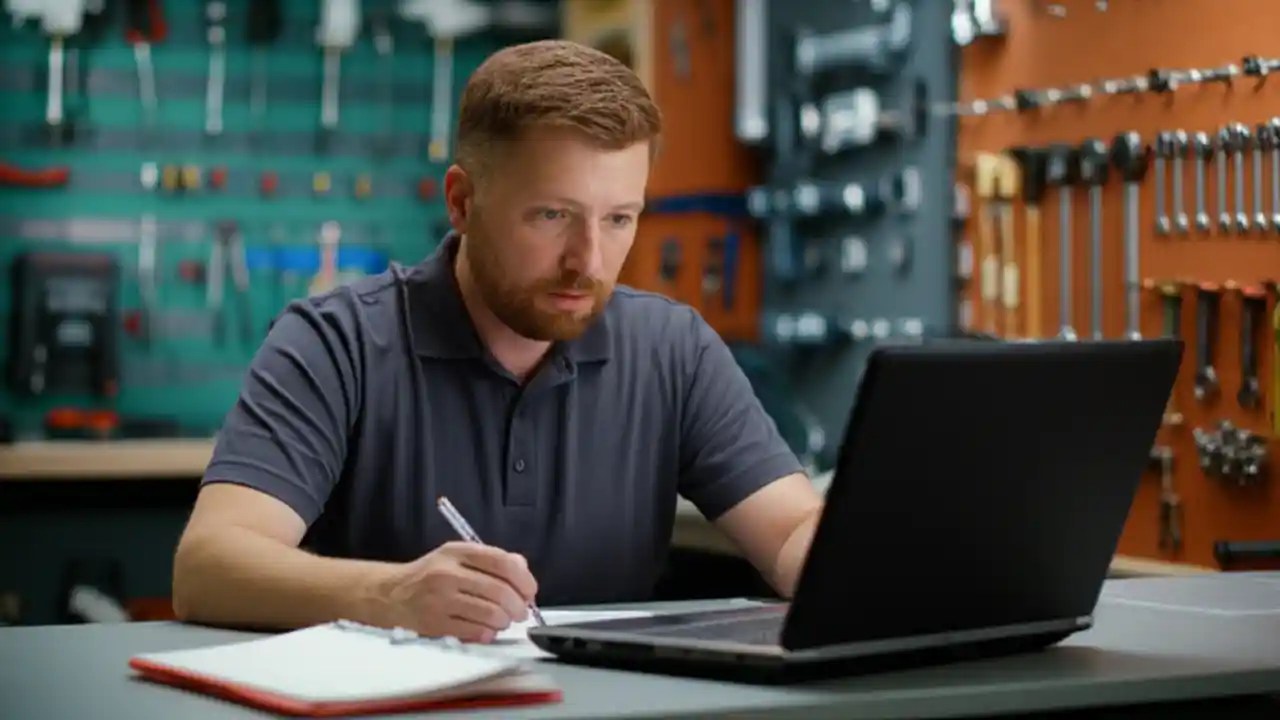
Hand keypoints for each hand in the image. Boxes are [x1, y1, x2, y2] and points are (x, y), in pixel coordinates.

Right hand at [379, 541, 537, 641]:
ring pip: (490, 613)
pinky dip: (488, 633)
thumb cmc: (430, 575)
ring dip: (504, 621)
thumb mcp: (457, 557)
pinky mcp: (434, 623)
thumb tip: (523, 571)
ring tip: (503, 621)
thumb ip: (491, 560)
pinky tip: (486, 631)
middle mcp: (448, 573)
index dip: (524, 579)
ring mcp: (440, 599)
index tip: (530, 591)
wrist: (390, 594)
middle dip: (518, 606)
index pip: (502, 562)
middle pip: (499, 591)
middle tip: (520, 612)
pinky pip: (474, 631)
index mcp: (457, 552)